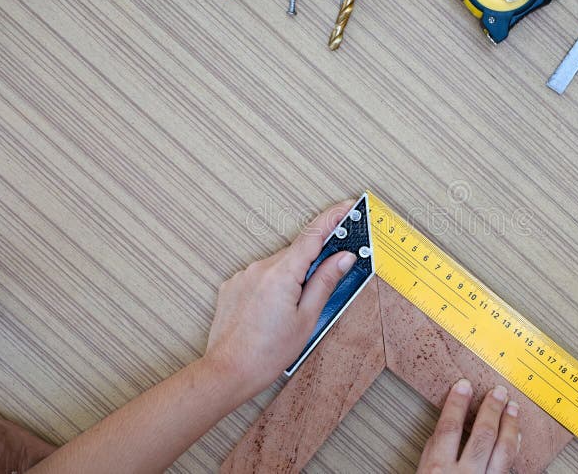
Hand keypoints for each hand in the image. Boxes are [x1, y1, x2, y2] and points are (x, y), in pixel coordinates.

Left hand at [204, 200, 356, 398]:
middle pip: (297, 253)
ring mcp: (244, 275)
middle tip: (330, 278)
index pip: (313, 235)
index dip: (333, 218)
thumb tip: (343, 258)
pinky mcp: (233, 285)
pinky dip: (273, 286)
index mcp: (282, 274)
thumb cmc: (268, 352)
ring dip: (292, 279)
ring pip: (279, 266)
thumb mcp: (307, 318)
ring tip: (292, 311)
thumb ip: (325, 282)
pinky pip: (261, 276)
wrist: (229, 370)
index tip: (348, 207)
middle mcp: (260, 268)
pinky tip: (274, 311)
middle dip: (315, 263)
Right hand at [418, 379, 520, 473]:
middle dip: (492, 409)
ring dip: (510, 424)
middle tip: (498, 391)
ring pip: (504, 449)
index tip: (464, 385)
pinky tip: (516, 436)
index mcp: (439, 469)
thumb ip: (434, 452)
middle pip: (483, 435)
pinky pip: (511, 464)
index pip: (449, 428)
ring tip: (512, 407)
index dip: (457, 403)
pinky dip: (515, 447)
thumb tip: (445, 427)